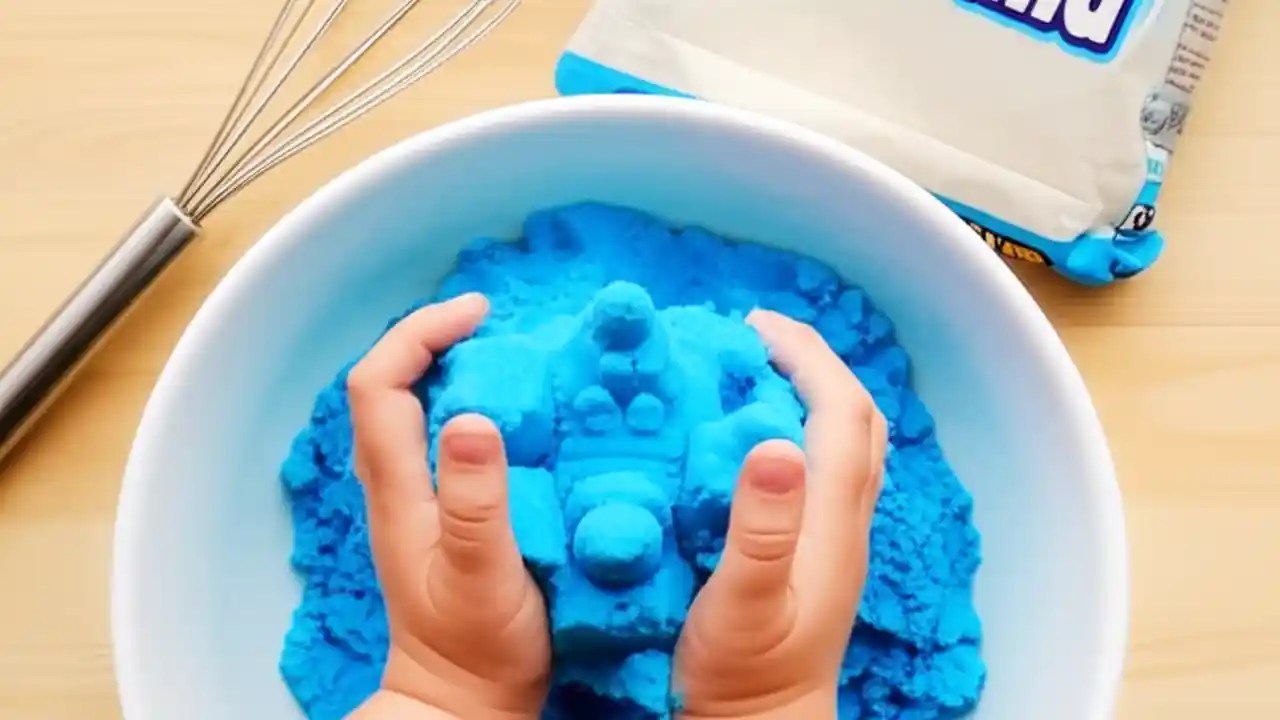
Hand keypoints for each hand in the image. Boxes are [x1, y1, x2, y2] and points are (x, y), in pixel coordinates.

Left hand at [345, 293, 549, 719]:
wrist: (465, 702)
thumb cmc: (476, 648)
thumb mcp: (482, 573)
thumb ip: (475, 501)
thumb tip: (472, 415)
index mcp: (399, 489)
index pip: (379, 384)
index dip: (419, 334)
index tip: (478, 315)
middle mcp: (399, 485)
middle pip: (392, 386)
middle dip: (437, 340)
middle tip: (502, 327)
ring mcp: (418, 500)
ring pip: (418, 409)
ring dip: (456, 370)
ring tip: (517, 356)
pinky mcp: (446, 514)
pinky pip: (447, 438)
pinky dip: (478, 406)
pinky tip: (524, 415)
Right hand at [674, 309, 886, 718]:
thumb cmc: (743, 673)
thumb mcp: (743, 602)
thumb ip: (761, 528)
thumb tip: (776, 441)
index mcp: (831, 522)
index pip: (839, 412)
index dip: (807, 357)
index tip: (754, 325)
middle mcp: (846, 521)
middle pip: (857, 418)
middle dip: (816, 362)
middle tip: (758, 337)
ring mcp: (837, 538)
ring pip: (846, 442)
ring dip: (814, 391)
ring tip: (758, 370)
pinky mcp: (818, 552)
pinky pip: (824, 467)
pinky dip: (800, 428)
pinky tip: (757, 435)